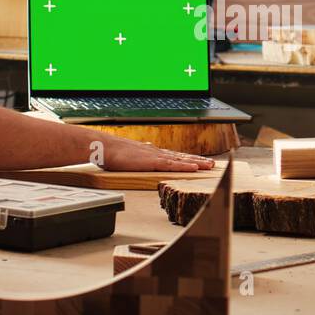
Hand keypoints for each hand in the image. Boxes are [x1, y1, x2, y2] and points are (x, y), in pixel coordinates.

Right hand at [98, 137, 215, 171]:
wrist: (103, 147)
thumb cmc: (112, 153)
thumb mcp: (128, 157)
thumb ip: (137, 160)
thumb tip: (139, 161)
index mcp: (151, 152)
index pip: (173, 156)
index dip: (187, 159)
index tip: (198, 161)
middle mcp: (156, 152)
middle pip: (181, 157)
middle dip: (197, 160)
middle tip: (211, 164)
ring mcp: (155, 156)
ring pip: (181, 160)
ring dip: (196, 162)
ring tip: (209, 165)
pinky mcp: (152, 162)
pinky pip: (172, 165)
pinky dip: (185, 166)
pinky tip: (195, 167)